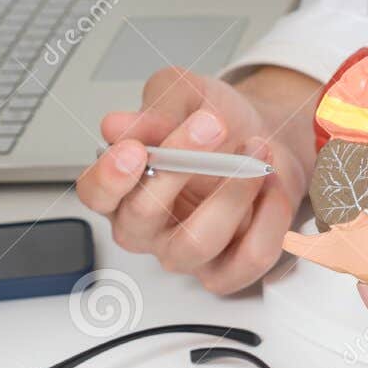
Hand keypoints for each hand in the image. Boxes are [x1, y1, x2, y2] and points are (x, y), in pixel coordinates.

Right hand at [75, 65, 317, 293]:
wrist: (267, 136)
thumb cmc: (218, 122)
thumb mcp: (185, 96)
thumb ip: (155, 109)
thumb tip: (118, 124)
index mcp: (122, 187)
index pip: (96, 195)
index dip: (110, 178)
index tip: (135, 149)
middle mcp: (146, 227)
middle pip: (143, 217)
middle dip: (178, 169)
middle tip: (212, 125)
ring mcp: (185, 253)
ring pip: (197, 243)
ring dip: (233, 192)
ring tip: (257, 150)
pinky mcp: (227, 271)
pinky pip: (247, 259)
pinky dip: (269, 219)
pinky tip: (272, 185)